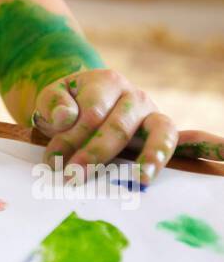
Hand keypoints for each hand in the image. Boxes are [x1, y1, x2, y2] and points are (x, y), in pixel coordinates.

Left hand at [30, 67, 178, 184]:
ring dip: (153, 156)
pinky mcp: (162, 135)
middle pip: (120, 127)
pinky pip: (191, 139)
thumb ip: (54, 104)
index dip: (71, 138)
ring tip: (141, 179)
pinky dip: (209, 145)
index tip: (53, 161)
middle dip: (97, 154)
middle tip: (76, 176)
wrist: (81, 100)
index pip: (92, 114)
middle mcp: (135, 97)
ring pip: (161, 131)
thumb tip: (65, 118)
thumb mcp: (52, 97)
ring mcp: (153, 116)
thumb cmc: (67, 104)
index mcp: (107, 82)